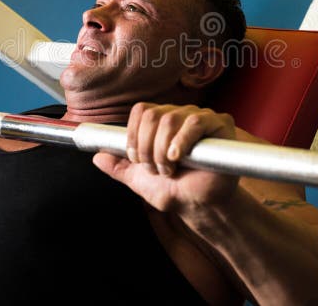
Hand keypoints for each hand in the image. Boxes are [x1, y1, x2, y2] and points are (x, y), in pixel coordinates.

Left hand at [92, 102, 238, 214]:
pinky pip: (196, 122)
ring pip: (170, 119)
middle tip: (155, 169)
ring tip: (170, 169)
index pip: (142, 111)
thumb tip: (97, 156)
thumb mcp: (140, 180)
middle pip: (153, 115)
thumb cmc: (175, 190)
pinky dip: (182, 140)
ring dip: (163, 150)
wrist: (200, 205)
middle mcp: (180, 114)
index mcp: (161, 122)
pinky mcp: (220, 125)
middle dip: (147, 147)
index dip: (134, 135)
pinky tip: (178, 157)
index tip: (137, 160)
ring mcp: (201, 118)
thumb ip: (119, 167)